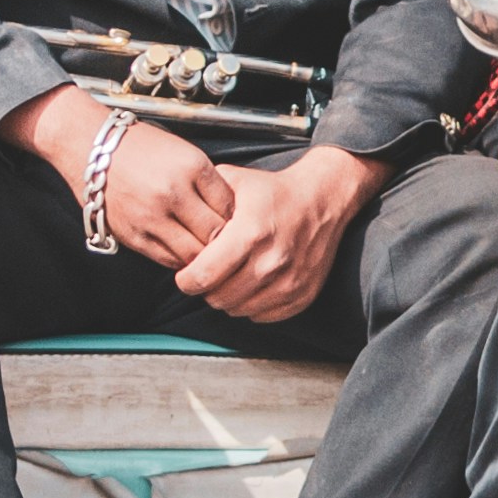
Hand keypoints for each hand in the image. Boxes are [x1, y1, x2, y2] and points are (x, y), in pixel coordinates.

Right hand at [0, 84, 234, 267]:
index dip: (236, 218)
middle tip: (224, 242)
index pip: (229, 206)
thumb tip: (230, 215)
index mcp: (191, 166)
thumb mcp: (183, 152)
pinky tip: (180, 248)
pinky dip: (179, 259)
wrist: (91, 147)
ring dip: (201, 255)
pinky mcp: (133, 235)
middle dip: (223, 241)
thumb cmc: (139, 147)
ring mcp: (151, 216)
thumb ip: (207, 182)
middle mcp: (173, 192)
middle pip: (215, 234)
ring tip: (202, 248)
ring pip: (193, 253)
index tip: (233, 221)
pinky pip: (167, 259)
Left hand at [175, 145, 387, 322]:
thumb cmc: (275, 192)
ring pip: (238, 309)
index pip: (204, 276)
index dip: (186, 280)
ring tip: (229, 277)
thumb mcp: (235, 182)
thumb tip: (174, 217)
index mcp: (250, 233)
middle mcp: (272, 261)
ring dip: (227, 298)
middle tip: (208, 273)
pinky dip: (250, 305)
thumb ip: (201, 198)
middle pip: (218, 297)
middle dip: (206, 289)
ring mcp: (289, 281)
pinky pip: (262, 316)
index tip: (184, 275)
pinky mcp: (302, 294)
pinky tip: (250, 285)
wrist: (323, 200)